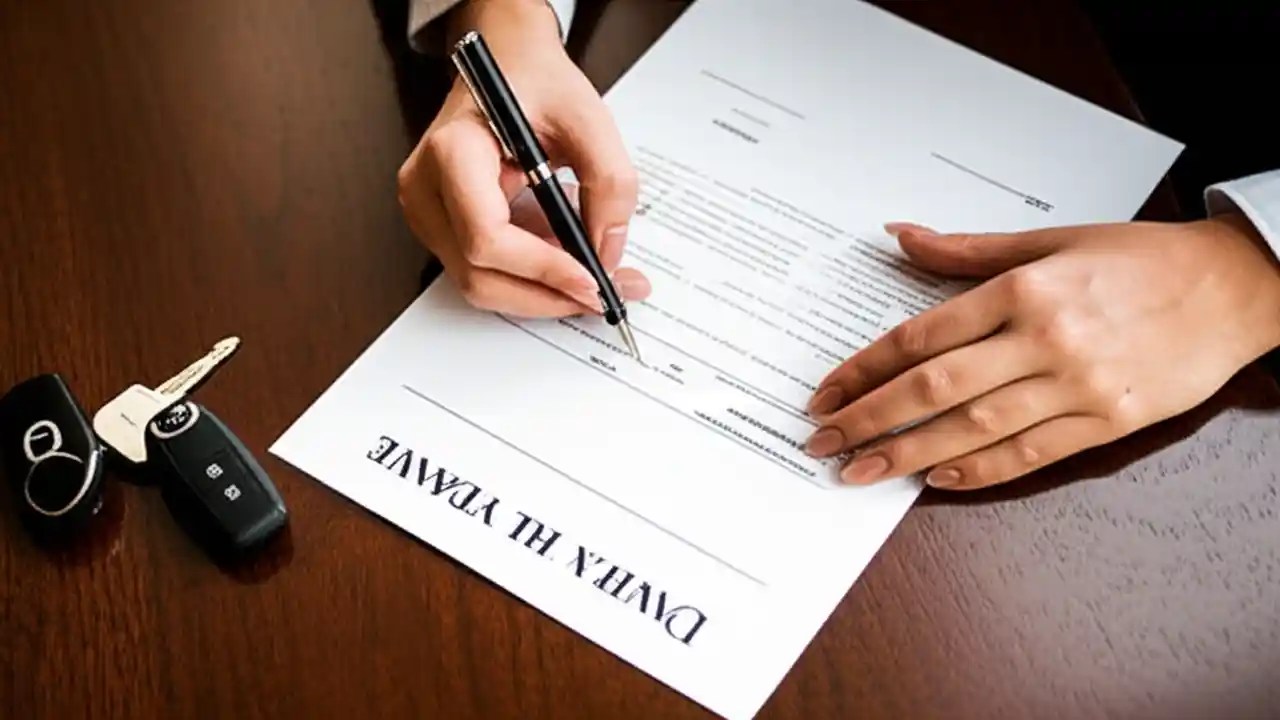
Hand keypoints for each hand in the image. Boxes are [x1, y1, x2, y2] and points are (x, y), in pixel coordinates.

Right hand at [397, 0, 649, 315]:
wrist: (507, 63)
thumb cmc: (536, 82)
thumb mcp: (588, 117)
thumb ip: (610, 183)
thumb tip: (607, 251)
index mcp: (451, 151)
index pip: (486, 236)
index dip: (541, 268)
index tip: (591, 280)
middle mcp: (425, 188)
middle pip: (479, 275)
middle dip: (547, 294)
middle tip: (606, 294)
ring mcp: (427, 213)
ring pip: (481, 284)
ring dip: (541, 291)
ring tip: (593, 274)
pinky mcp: (442, 228)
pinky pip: (484, 272)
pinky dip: (530, 278)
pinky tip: (566, 261)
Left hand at [804, 214, 1279, 490]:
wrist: (1233, 288)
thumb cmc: (1137, 258)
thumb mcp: (1049, 239)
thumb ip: (966, 250)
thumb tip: (899, 235)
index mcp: (1022, 289)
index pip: (920, 336)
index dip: (863, 368)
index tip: (825, 392)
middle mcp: (1044, 339)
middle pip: (934, 387)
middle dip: (869, 418)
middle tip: (821, 442)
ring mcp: (1077, 386)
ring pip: (974, 428)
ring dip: (909, 454)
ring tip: (859, 471)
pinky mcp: (1109, 422)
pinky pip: (1032, 454)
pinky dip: (982, 470)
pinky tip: (938, 481)